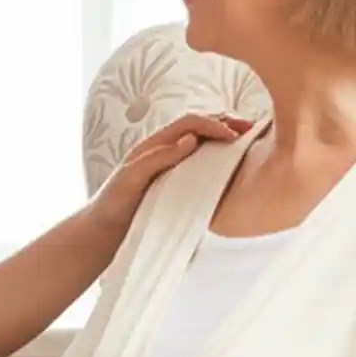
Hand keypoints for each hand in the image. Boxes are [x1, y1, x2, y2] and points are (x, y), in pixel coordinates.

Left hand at [87, 112, 253, 233]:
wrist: (102, 232)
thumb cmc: (112, 203)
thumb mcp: (131, 177)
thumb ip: (158, 157)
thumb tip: (190, 139)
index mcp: (154, 145)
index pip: (190, 123)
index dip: (213, 123)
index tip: (235, 135)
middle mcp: (165, 153)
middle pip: (200, 128)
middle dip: (226, 123)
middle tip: (254, 129)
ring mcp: (172, 169)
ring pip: (204, 146)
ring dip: (226, 140)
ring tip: (251, 142)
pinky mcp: (177, 187)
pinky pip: (203, 168)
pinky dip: (221, 162)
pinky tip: (235, 170)